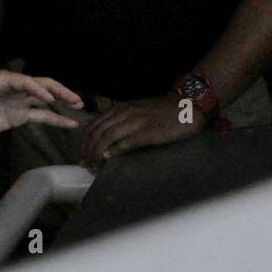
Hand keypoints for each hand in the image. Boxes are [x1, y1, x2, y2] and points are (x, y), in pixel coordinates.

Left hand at [0, 70, 82, 137]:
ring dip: (62, 101)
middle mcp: (17, 87)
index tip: (50, 99)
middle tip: (75, 99)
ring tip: (79, 105)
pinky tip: (70, 124)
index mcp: (4, 79)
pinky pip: (42, 116)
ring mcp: (21, 101)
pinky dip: (56, 119)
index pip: (26, 82)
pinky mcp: (22, 115)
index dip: (38, 89)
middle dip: (59, 91)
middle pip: (42, 85)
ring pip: (46, 99)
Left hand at [80, 93, 205, 169]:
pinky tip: (109, 158)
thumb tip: (106, 141)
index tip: (83, 156)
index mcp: (120, 109)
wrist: (187, 103)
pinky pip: (127, 141)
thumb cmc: (162, 111)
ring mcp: (137, 121)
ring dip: (98, 154)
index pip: (93, 125)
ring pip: (107, 137)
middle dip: (87, 151)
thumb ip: (121, 121)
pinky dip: (115, 150)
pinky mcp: (149, 131)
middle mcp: (125, 113)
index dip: (84, 143)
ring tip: (95, 167)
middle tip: (86, 166)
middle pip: (96, 133)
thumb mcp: (136, 111)